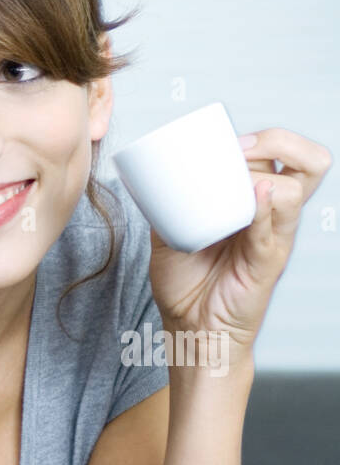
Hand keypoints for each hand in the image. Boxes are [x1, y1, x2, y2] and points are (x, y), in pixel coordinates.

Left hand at [147, 127, 332, 360]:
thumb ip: (167, 199)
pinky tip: (255, 196)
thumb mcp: (168, 228)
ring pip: (296, 187)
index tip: (230, 140)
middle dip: (279, 141)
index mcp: (256, 202)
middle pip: (308, 162)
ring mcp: (274, 238)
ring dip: (267, 171)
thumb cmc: (184, 280)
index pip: (285, 154)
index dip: (266, 138)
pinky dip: (266, 207)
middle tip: (242, 148)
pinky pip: (274, 228)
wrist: (187, 327)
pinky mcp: (268, 262)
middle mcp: (273, 215)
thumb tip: (156, 168)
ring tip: (240, 176)